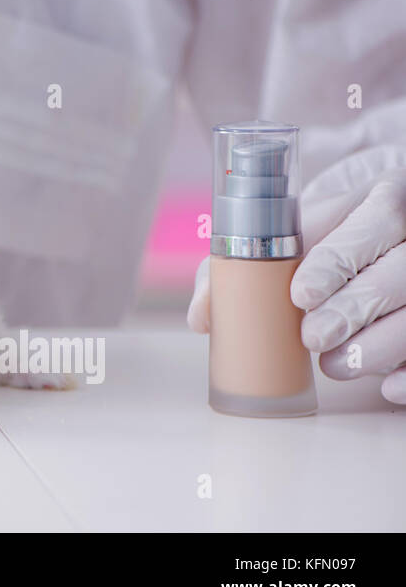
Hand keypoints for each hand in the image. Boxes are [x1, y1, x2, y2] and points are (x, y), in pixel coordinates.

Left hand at [188, 145, 405, 403]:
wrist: (388, 241)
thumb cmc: (329, 240)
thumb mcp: (290, 236)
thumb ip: (237, 267)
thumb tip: (201, 316)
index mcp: (384, 200)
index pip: (372, 223)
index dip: (335, 262)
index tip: (301, 295)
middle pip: (400, 273)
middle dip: (352, 309)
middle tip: (312, 337)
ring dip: (377, 346)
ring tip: (335, 366)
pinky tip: (387, 387)